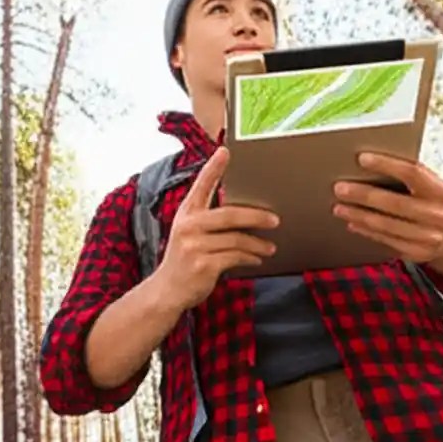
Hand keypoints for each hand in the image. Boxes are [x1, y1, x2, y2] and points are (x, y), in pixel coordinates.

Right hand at [153, 147, 279, 311]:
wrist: (167, 290)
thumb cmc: (185, 259)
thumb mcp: (189, 233)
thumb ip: (208, 221)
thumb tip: (246, 213)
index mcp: (186, 213)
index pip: (201, 185)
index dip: (213, 168)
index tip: (225, 151)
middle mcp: (188, 226)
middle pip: (229, 214)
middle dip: (256, 216)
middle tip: (275, 219)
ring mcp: (194, 245)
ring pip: (237, 239)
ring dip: (257, 244)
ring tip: (270, 247)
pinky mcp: (203, 264)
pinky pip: (235, 257)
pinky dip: (250, 257)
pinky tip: (257, 259)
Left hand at [331, 152, 442, 263]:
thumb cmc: (428, 201)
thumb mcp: (428, 187)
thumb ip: (406, 177)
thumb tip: (366, 165)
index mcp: (440, 191)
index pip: (412, 173)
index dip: (386, 164)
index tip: (362, 158)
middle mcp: (437, 215)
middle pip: (394, 203)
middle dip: (363, 195)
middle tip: (339, 188)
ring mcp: (428, 237)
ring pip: (386, 225)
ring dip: (358, 216)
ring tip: (338, 207)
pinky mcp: (417, 253)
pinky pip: (385, 240)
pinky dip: (365, 231)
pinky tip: (351, 223)